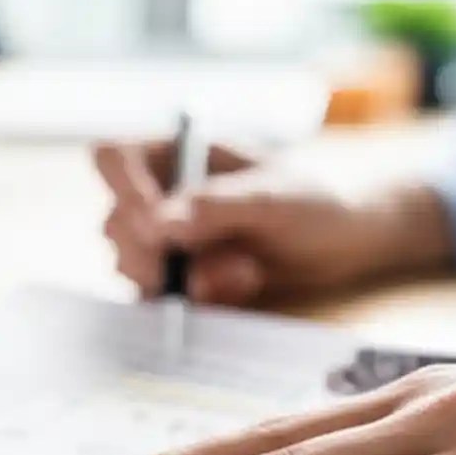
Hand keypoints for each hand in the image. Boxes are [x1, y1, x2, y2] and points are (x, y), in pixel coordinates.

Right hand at [95, 141, 454, 304]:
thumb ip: (218, 206)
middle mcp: (158, 193)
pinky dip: (194, 301)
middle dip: (155, 255)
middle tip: (199, 273)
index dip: (123, 190)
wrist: (342, 245)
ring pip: (131, 266)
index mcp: (175, 153)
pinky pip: (156, 297)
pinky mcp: (175, 278)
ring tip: (245, 273)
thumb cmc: (314, 202)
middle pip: (115, 223)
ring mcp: (163, 238)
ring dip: (183, 280)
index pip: (113, 157)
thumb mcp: (275, 197)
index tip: (157, 228)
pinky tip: (240, 286)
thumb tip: (160, 224)